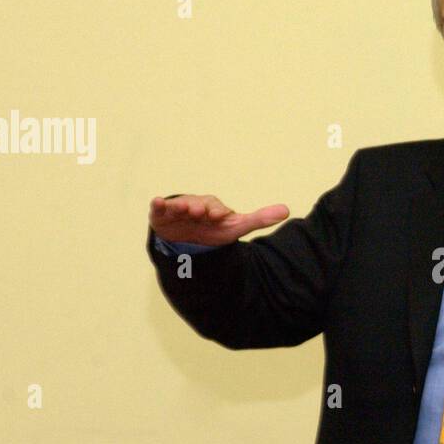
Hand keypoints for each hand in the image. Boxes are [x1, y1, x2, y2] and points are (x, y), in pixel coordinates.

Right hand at [149, 194, 289, 245]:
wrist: (189, 242)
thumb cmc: (214, 230)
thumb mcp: (236, 226)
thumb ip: (259, 218)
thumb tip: (287, 210)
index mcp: (213, 207)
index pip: (216, 207)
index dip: (217, 211)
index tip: (219, 216)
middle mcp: (195, 205)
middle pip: (197, 204)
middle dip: (198, 208)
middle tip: (199, 212)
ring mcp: (178, 210)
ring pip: (178, 206)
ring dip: (179, 206)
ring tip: (180, 209)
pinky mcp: (162, 217)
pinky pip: (159, 209)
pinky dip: (157, 205)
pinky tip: (156, 202)